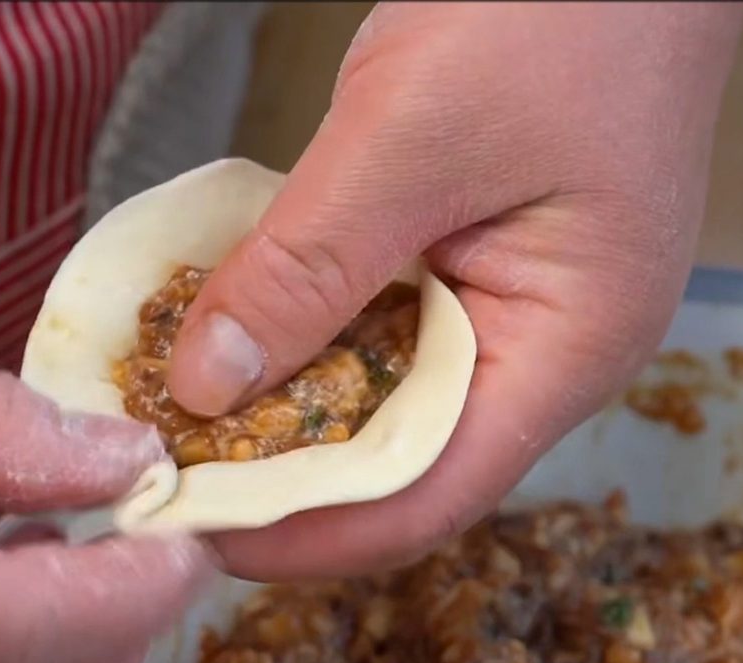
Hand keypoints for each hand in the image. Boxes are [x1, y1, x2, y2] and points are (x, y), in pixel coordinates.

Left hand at [166, 1, 742, 579]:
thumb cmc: (563, 11)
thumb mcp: (410, 136)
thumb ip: (307, 266)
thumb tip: (205, 385)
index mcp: (573, 348)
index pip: (433, 493)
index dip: (311, 531)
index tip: (196, 527)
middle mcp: (555, 349)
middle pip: (408, 455)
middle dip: (289, 468)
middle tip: (170, 461)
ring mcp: (526, 301)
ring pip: (392, 389)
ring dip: (294, 395)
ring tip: (184, 400)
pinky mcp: (489, 256)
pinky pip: (392, 319)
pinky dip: (316, 322)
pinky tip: (240, 313)